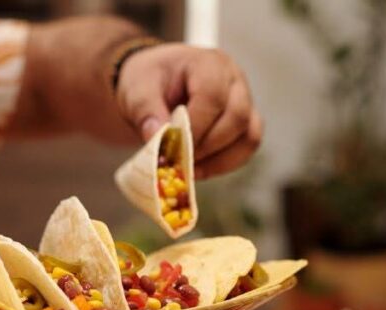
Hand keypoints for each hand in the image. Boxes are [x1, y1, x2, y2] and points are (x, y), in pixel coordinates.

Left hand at [115, 44, 261, 179]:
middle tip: (178, 161)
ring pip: (248, 136)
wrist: (156, 84)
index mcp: (209, 63)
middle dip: (206, 146)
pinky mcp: (246, 122)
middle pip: (237, 117)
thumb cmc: (149, 82)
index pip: (213, 97)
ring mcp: (245, 100)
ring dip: (219, 160)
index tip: (171, 148)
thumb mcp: (137, 90)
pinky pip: (247, 147)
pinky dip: (225, 164)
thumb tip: (157, 136)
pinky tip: (198, 170)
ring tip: (188, 168)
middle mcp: (234, 79)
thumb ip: (146, 111)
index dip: (194, 128)